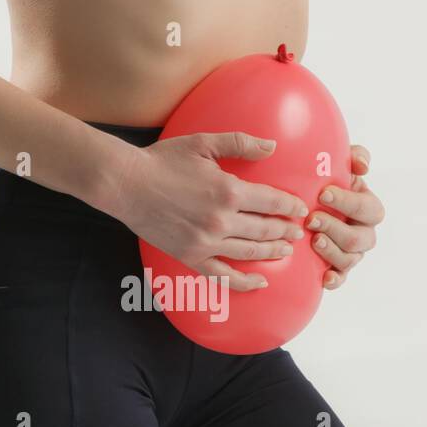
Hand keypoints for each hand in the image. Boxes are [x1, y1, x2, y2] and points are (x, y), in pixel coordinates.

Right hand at [108, 132, 309, 291]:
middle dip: (286, 230)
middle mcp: (222, 220)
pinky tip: (260, 282)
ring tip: (286, 251)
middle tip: (298, 232)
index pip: (272, 202)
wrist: (125, 184)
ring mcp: (207, 242)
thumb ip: (240, 144)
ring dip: (272, 252)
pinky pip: (223, 275)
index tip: (301, 209)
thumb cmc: (162, 160)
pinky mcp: (191, 257)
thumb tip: (271, 146)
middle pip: (266, 228)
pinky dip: (244, 282)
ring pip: (250, 252)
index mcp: (229, 190)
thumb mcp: (203, 143)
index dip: (290, 206)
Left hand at [307, 144, 383, 289]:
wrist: (304, 201)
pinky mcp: (338, 267)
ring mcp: (352, 252)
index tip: (324, 194)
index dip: (347, 202)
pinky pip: (341, 278)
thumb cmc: (325, 180)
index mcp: (367, 206)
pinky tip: (325, 278)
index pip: (366, 207)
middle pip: (359, 238)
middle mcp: (364, 231)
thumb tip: (362, 166)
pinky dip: (335, 280)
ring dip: (332, 251)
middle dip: (336, 229)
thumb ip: (355, 156)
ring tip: (314, 241)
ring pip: (350, 258)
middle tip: (312, 220)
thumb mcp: (340, 164)